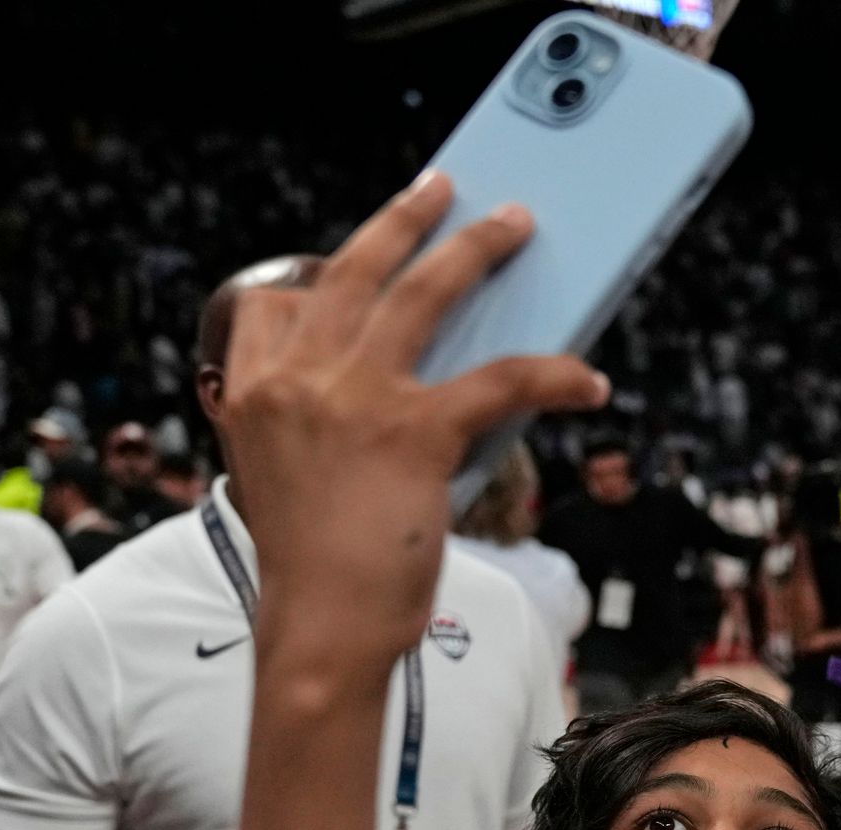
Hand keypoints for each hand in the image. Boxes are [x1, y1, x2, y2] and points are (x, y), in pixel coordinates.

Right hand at [220, 170, 609, 671]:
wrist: (319, 630)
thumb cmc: (312, 570)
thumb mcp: (282, 483)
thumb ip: (310, 429)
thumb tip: (386, 397)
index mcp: (255, 394)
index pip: (272, 307)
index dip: (312, 281)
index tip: (341, 264)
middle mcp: (296, 382)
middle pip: (353, 272)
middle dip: (404, 220)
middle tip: (441, 188)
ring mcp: (352, 400)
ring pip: (423, 295)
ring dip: (475, 250)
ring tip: (514, 225)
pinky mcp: (413, 433)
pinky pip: (498, 380)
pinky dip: (552, 375)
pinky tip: (586, 382)